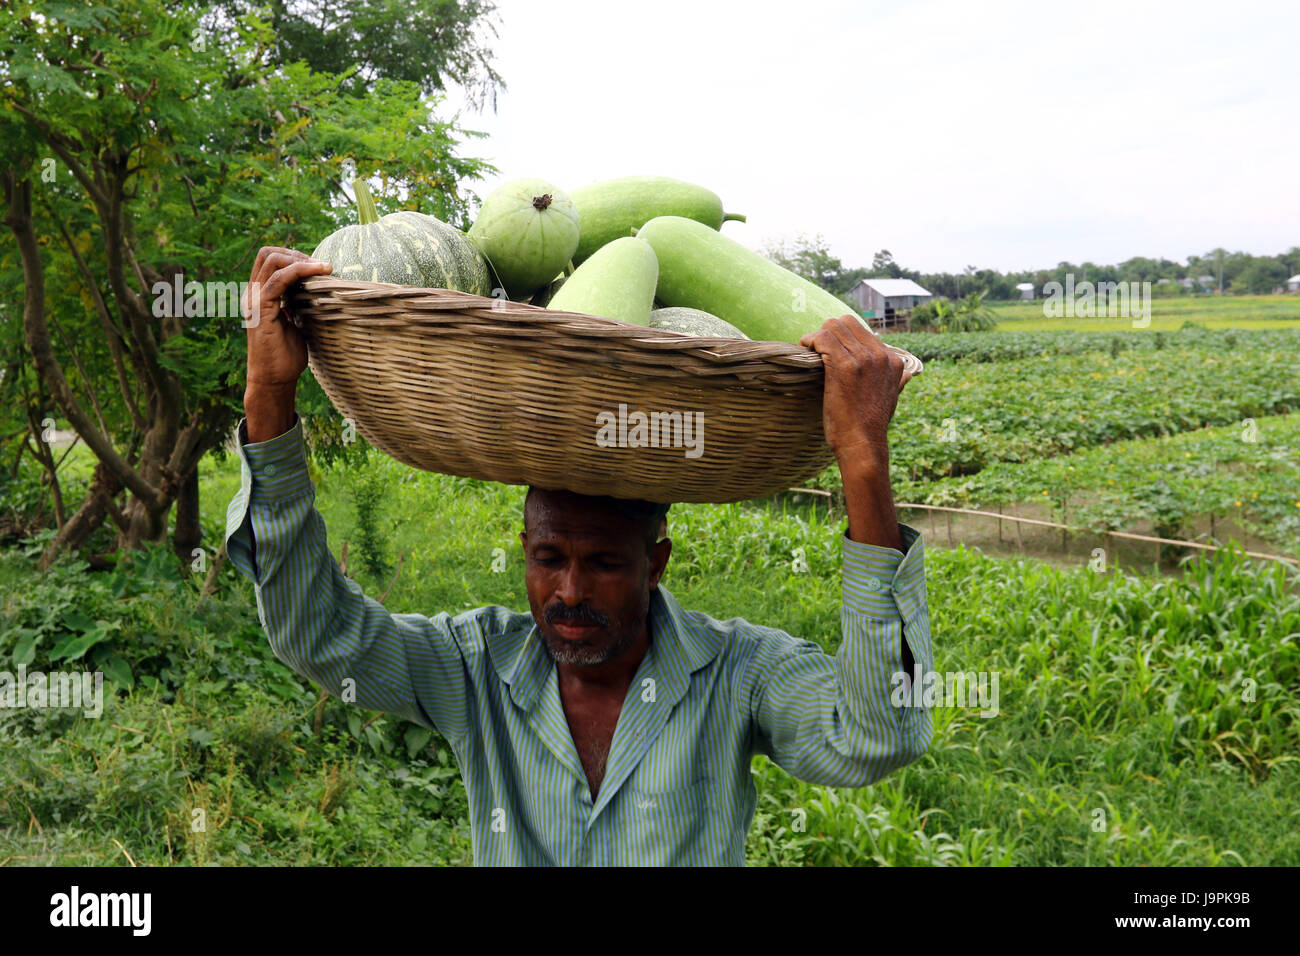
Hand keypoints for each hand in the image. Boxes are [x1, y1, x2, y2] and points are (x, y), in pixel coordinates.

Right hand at [242, 247, 331, 389]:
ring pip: (273, 261)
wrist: (274, 379)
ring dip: (302, 260)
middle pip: (268, 253)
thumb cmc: (286, 355)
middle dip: (297, 254)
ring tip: (324, 268)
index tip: (318, 267)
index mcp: (259, 294)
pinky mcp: (260, 310)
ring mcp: (254, 300)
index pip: (270, 259)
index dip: (294, 256)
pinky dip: (300, 272)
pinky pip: (278, 280)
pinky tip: (319, 274)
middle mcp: (253, 293)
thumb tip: (317, 290)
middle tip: (320, 267)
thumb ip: (298, 304)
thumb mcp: (295, 322)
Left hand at [799, 315, 910, 470]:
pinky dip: (809, 341)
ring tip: (808, 351)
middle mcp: (880, 355)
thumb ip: (898, 382)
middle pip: (845, 322)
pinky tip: (805, 352)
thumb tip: (906, 376)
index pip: (860, 329)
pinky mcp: (844, 366)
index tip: (827, 351)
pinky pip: (822, 338)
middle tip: (815, 350)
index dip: (840, 337)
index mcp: (893, 360)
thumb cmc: (872, 427)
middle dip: (826, 333)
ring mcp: (863, 359)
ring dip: (816, 337)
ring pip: (832, 327)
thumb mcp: (892, 399)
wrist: (863, 444)